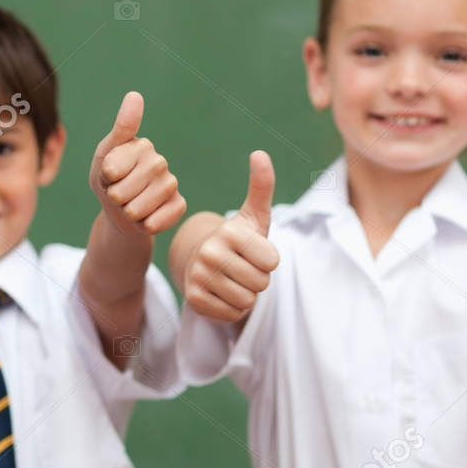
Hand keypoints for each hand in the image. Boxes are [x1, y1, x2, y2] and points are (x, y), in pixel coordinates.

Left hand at [91, 91, 185, 233]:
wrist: (120, 213)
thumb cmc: (109, 181)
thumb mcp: (104, 157)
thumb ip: (121, 130)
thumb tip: (135, 95)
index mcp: (140, 146)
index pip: (112, 168)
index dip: (105, 178)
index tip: (108, 175)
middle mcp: (159, 161)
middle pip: (123, 190)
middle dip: (114, 198)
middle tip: (118, 193)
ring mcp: (170, 183)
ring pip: (138, 208)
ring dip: (127, 213)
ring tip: (130, 205)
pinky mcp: (179, 205)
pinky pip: (157, 221)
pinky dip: (145, 224)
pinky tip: (146, 217)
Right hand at [184, 151, 278, 321]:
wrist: (199, 260)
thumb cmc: (236, 239)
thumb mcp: (252, 215)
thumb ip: (262, 186)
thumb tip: (260, 153)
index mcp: (228, 232)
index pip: (273, 262)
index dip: (268, 260)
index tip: (253, 252)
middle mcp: (210, 253)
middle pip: (261, 283)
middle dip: (258, 279)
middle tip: (242, 268)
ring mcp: (199, 277)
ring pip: (247, 301)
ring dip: (246, 295)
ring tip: (233, 280)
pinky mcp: (193, 299)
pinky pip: (232, 314)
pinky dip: (232, 308)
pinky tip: (222, 293)